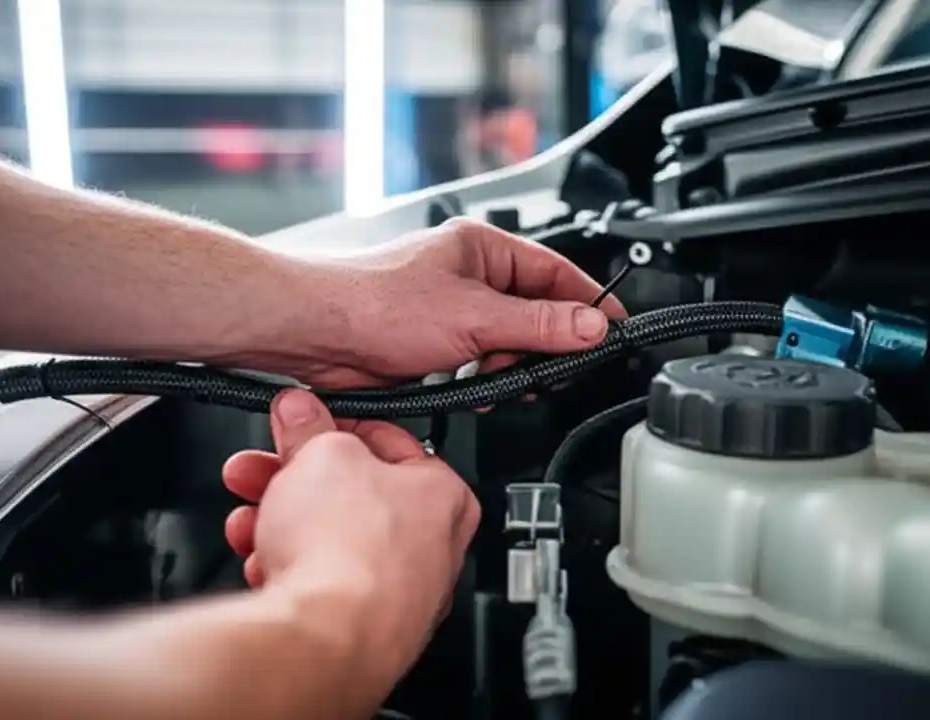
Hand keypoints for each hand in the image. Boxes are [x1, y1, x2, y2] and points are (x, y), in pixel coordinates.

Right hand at [222, 389, 479, 675]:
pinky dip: (289, 571)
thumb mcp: (321, 456)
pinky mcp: (363, 630)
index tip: (301, 425)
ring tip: (249, 520)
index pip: (389, 444)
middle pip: (351, 496)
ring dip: (281, 525)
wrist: (325, 637)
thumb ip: (309, 428)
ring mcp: (400, 595)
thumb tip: (301, 411)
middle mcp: (432, 549)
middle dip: (293, 481)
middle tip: (260, 470)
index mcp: (443, 495)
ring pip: (329, 543)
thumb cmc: (348, 552)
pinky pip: (321, 587)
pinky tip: (263, 564)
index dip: (334, 429)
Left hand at [242, 218, 626, 386]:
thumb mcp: (474, 318)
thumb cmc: (374, 304)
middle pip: (534, 312)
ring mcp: (449, 310)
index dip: (589, 302)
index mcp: (482, 249)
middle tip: (547, 368)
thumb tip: (590, 326)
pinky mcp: (431, 346)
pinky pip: (476, 364)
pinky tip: (470, 390)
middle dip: (541, 345)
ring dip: (506, 367)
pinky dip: (481, 380)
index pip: (556, 271)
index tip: (615, 329)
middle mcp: (466, 275)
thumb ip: (539, 326)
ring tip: (496, 377)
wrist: (314, 333)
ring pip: (505, 343)